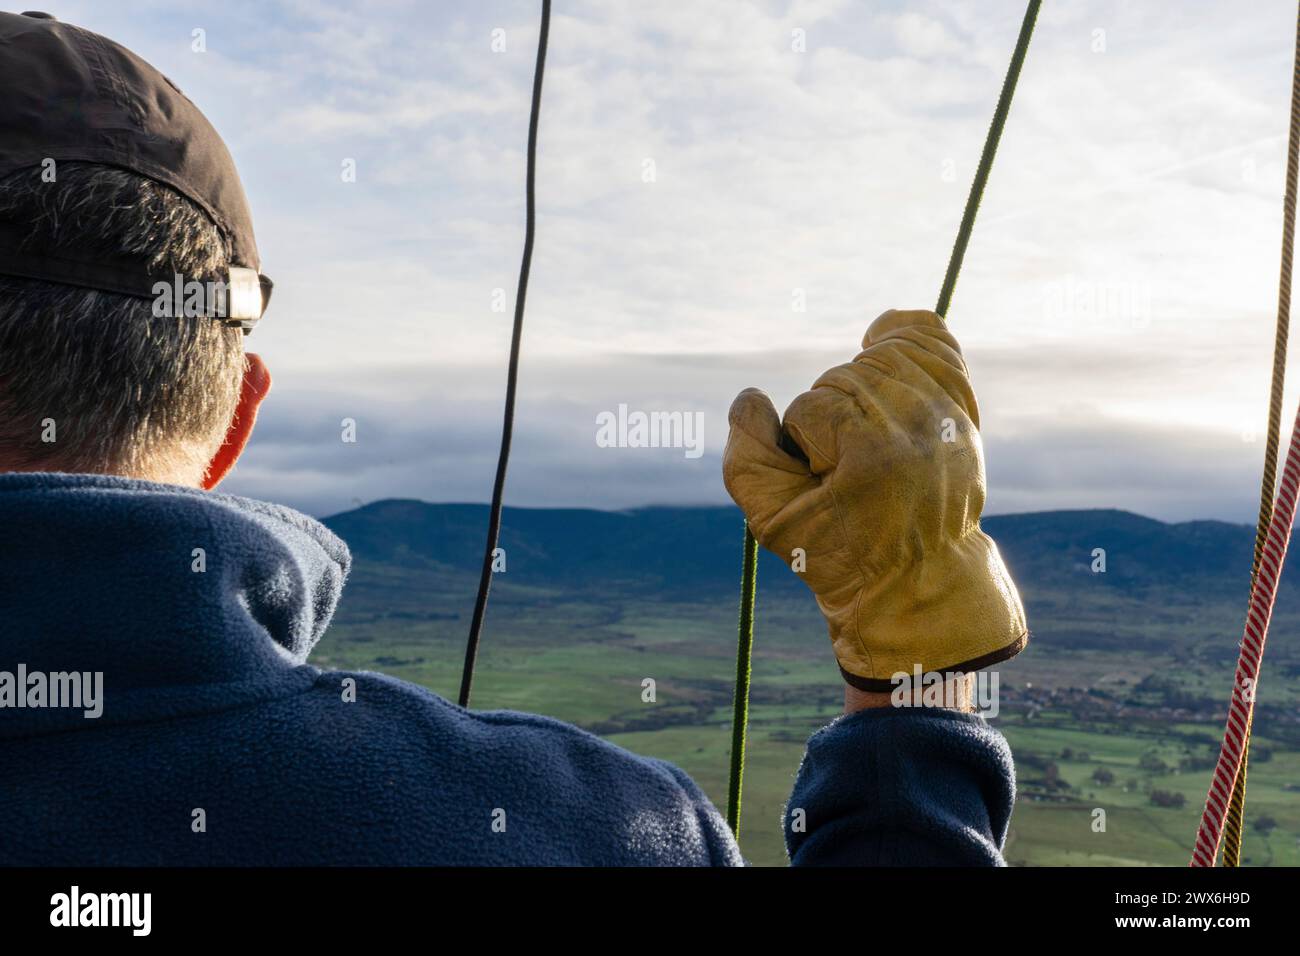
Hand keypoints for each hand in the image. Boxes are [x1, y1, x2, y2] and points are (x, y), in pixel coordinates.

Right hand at [722, 309, 1026, 690]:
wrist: (919, 579)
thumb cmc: (840, 553)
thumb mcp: (774, 521)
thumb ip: (747, 458)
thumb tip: (750, 398)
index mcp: (874, 451)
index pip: (811, 406)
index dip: (802, 444)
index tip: (824, 486)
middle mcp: (918, 422)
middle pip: (843, 376)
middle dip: (828, 419)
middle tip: (845, 470)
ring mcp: (945, 411)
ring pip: (877, 358)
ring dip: (856, 391)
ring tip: (863, 434)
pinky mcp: (958, 407)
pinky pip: (928, 337)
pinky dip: (900, 336)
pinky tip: (879, 342)